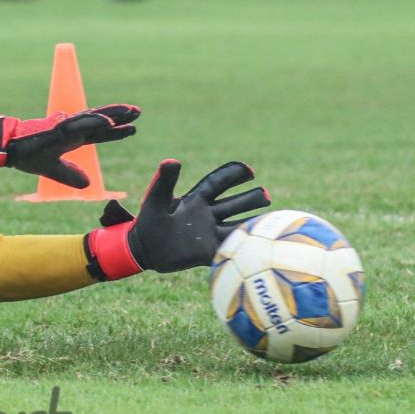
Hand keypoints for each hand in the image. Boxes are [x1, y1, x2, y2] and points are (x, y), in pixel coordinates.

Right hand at [0, 105, 139, 183]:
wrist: (8, 150)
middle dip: (120, 117)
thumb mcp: (53, 170)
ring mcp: (66, 127)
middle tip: (139, 112)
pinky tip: (109, 121)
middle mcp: (72, 130)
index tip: (134, 129)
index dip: (116, 133)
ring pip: (95, 118)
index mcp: (72, 139)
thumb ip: (70, 175)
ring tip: (131, 111)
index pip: (99, 135)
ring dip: (113, 114)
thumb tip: (89, 183)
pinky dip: (95, 122)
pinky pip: (80, 124)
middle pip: (101, 122)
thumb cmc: (27, 155)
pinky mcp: (58, 129)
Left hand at [85, 160, 270, 277]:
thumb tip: (172, 161)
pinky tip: (259, 247)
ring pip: (237, 226)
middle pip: (234, 204)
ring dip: (253, 223)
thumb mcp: (155, 200)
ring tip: (272, 219)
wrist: (142, 250)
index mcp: (195, 199)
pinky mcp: (207, 252)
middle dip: (251, 199)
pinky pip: (229, 249)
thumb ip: (164, 182)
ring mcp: (209, 233)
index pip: (218, 183)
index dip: (233, 175)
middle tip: (265, 196)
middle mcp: (207, 215)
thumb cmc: (148, 222)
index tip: (249, 171)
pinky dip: (244, 248)